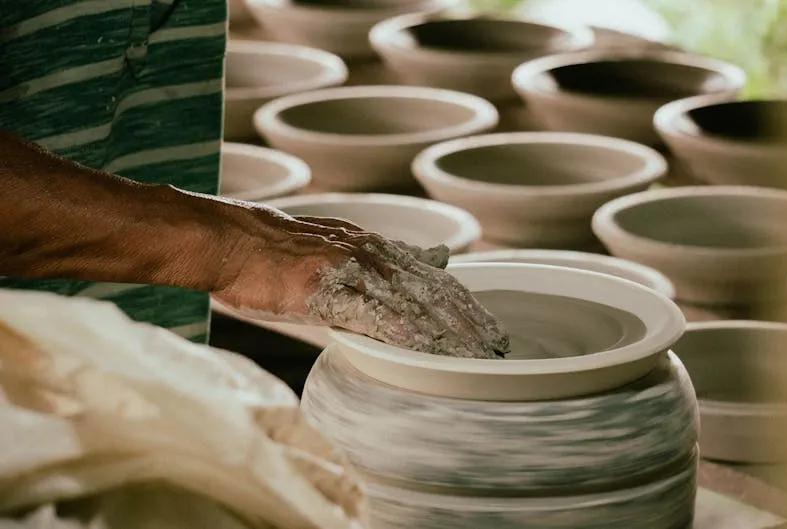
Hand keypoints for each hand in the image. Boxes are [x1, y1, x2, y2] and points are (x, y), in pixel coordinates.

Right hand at [212, 205, 510, 359]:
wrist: (230, 242)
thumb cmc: (277, 253)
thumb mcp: (342, 243)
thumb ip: (390, 255)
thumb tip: (438, 257)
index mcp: (375, 246)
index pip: (432, 278)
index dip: (463, 304)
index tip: (489, 328)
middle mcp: (370, 253)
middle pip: (431, 290)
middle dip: (468, 321)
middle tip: (497, 347)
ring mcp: (350, 269)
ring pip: (412, 302)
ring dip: (448, 331)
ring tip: (475, 354)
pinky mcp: (327, 289)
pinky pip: (374, 315)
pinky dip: (406, 334)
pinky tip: (428, 352)